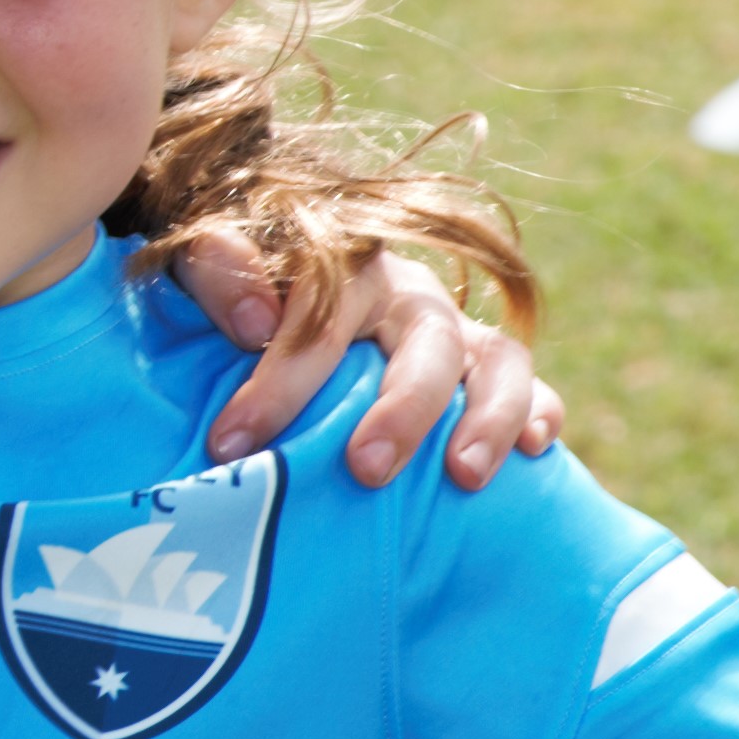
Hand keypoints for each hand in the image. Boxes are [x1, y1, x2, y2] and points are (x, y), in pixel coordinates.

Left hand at [178, 241, 562, 488]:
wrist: (273, 287)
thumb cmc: (235, 293)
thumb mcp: (198, 262)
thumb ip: (215, 268)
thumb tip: (253, 321)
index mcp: (339, 265)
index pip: (320, 317)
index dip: (279, 381)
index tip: (234, 443)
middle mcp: (407, 295)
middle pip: (427, 339)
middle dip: (402, 407)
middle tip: (366, 469)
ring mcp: (455, 331)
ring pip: (497, 359)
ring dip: (488, 417)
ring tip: (465, 476)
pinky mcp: (488, 369)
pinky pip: (534, 383)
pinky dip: (540, 412)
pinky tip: (536, 452)